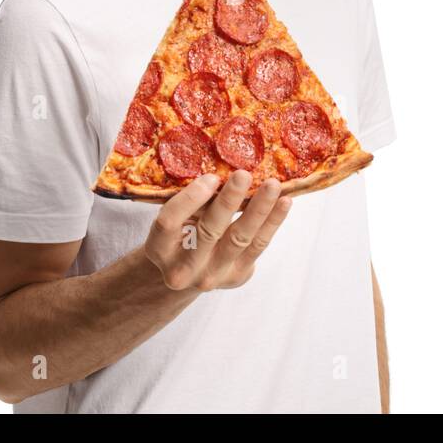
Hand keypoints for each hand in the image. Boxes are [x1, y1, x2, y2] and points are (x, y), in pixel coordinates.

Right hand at [144, 169, 291, 291]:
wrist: (185, 273)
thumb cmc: (178, 234)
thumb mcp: (174, 217)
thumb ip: (192, 200)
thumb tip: (222, 166)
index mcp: (158, 248)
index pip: (170, 221)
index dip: (191, 198)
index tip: (211, 177)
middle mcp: (182, 269)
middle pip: (209, 231)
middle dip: (229, 201)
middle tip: (244, 175)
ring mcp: (211, 276)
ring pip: (240, 239)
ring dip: (259, 209)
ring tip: (273, 185)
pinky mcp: (237, 276)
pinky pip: (258, 246)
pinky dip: (272, 222)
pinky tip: (284, 202)